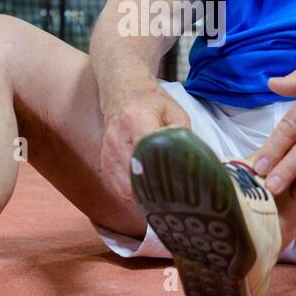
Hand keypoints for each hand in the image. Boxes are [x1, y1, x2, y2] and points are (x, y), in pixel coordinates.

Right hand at [100, 86, 192, 201]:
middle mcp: (118, 139)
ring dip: (141, 198)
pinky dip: (130, 195)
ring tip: (159, 204)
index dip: (162, 175)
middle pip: (135, 177)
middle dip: (153, 193)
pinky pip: (116, 186)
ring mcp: (108, 152)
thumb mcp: (174, 111)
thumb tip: (191, 161)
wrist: (121, 91)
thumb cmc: (150, 101)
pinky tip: (144, 198)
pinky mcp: (104, 161)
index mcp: (137, 121)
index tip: (176, 188)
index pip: (147, 154)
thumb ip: (182, 135)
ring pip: (123, 187)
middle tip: (172, 202)